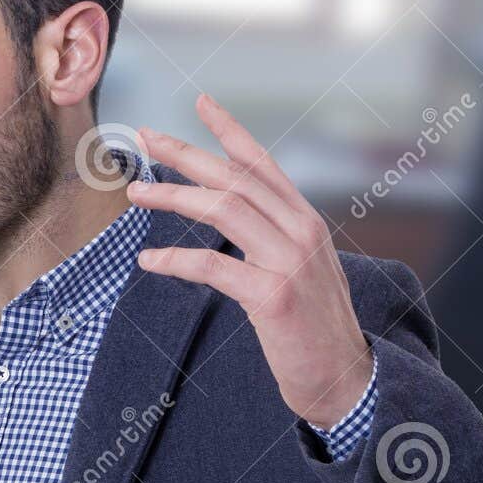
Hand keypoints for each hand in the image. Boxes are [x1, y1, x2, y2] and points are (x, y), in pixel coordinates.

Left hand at [127, 92, 372, 428]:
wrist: (347, 380)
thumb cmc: (314, 330)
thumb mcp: (302, 270)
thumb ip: (275, 238)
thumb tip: (237, 216)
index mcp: (306, 222)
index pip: (264, 164)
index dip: (231, 130)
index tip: (201, 102)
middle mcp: (301, 232)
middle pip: (235, 178)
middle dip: (186, 153)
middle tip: (146, 137)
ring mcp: (290, 262)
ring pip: (223, 210)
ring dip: (173, 196)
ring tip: (135, 193)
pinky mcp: (274, 296)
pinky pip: (214, 266)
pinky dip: (176, 260)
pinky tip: (148, 261)